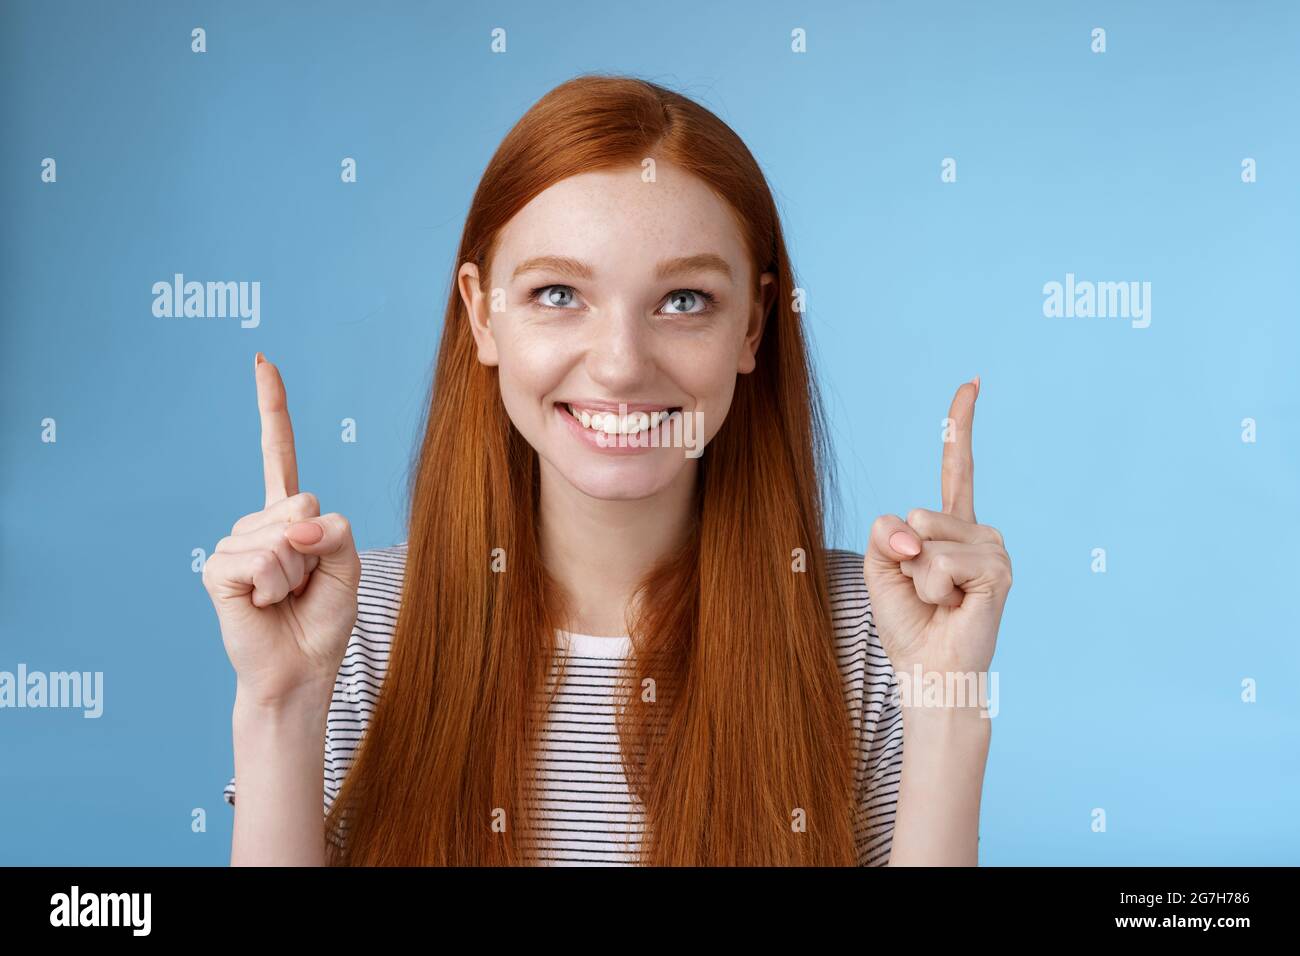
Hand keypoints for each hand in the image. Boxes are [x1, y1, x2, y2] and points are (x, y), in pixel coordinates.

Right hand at [202, 352, 361, 706]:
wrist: (299, 670)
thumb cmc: (321, 621)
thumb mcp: (348, 569)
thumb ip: (337, 534)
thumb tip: (297, 524)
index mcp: (290, 517)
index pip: (280, 453)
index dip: (271, 407)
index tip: (261, 360)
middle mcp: (259, 524)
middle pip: (305, 503)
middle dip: (319, 548)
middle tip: (305, 584)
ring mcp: (235, 543)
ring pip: (286, 536)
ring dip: (297, 574)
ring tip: (285, 598)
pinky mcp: (218, 569)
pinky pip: (263, 559)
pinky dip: (275, 586)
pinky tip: (265, 604)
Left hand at [863, 378, 1011, 678]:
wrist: (928, 668)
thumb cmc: (907, 621)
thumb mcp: (879, 565)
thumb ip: (885, 532)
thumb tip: (915, 533)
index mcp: (949, 526)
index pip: (959, 466)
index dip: (961, 424)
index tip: (973, 382)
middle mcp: (977, 532)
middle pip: (916, 514)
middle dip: (903, 556)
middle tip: (923, 591)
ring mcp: (992, 549)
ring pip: (927, 537)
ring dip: (918, 577)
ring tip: (940, 601)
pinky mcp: (998, 571)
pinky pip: (941, 561)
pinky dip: (932, 588)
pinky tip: (953, 607)